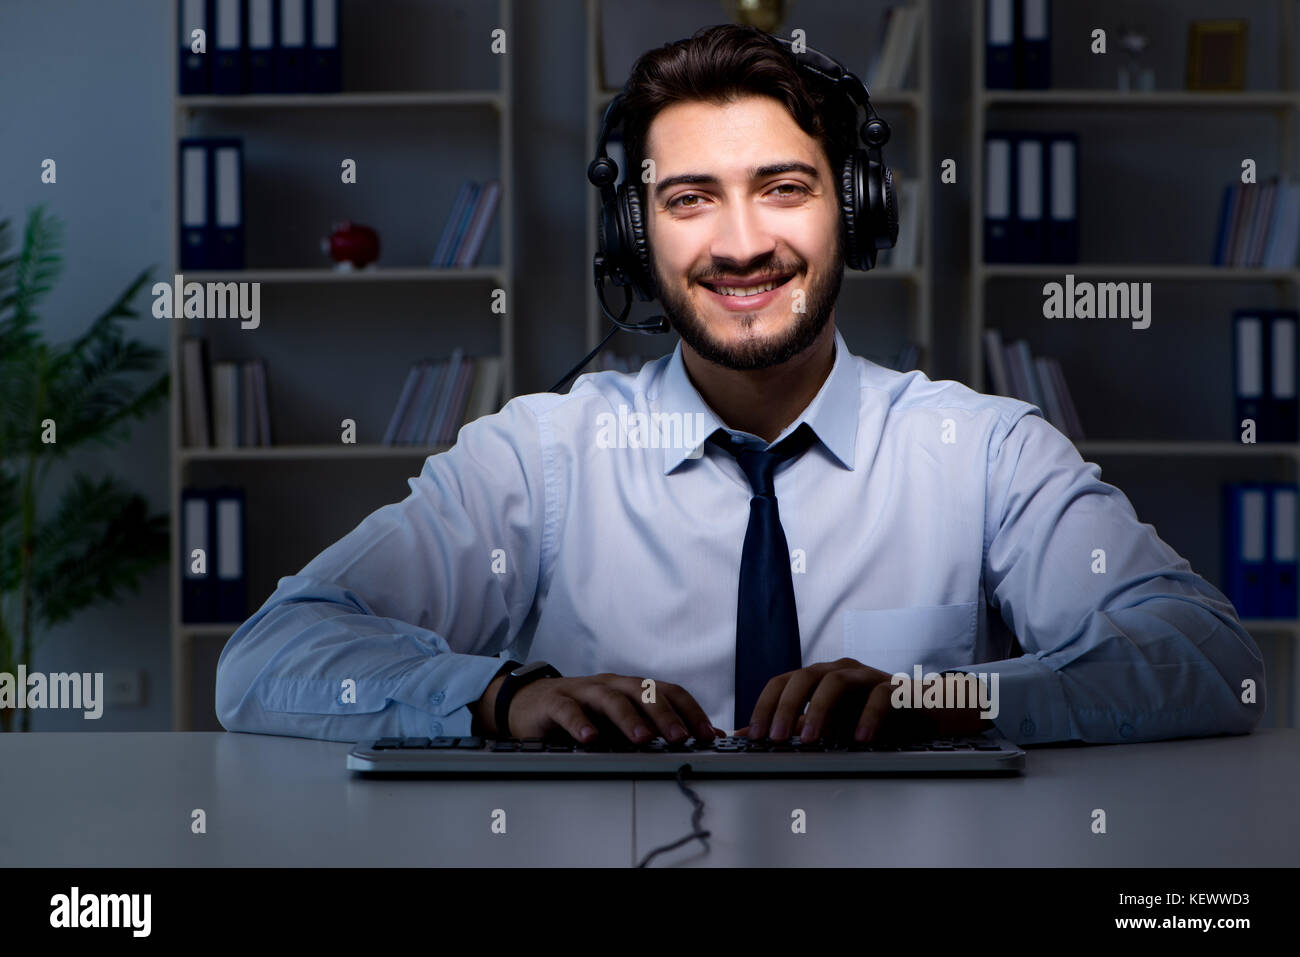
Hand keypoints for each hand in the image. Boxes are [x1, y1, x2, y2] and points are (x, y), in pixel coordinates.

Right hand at [501, 672, 725, 743]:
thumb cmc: (582, 712)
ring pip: (610, 699)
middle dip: (665, 716)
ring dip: (628, 719)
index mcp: (631, 688)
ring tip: (642, 739)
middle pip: (644, 693)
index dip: (690, 711)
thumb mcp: (619, 720)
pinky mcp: (555, 702)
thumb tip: (699, 740)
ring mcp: (583, 691)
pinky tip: (590, 738)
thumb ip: (652, 727)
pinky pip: (570, 710)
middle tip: (680, 738)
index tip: (707, 735)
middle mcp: (611, 685)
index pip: (668, 692)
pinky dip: (580, 724)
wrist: (530, 702)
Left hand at [733, 658, 992, 741]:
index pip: (782, 681)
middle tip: (774, 738)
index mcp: (818, 677)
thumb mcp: (825, 725)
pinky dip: (866, 718)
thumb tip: (745, 735)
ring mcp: (866, 676)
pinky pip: (878, 696)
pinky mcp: (894, 687)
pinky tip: (860, 739)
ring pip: (836, 681)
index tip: (753, 735)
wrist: (919, 713)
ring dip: (818, 711)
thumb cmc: (867, 717)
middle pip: (804, 676)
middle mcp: (838, 670)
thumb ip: (790, 727)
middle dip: (785, 707)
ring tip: (809, 740)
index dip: (764, 706)